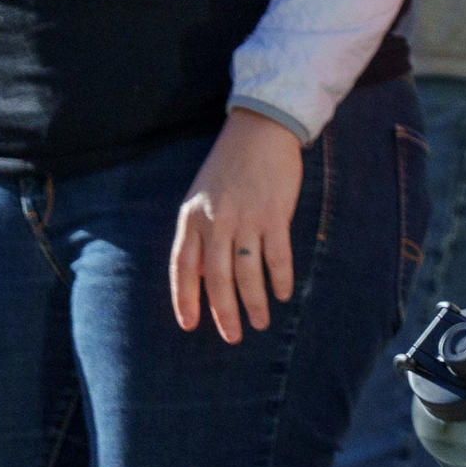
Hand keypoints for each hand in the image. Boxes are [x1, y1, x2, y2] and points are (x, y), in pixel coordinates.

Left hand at [170, 109, 306, 340]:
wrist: (260, 130)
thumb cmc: (229, 166)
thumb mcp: (201, 197)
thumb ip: (199, 234)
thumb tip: (205, 277)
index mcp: (191, 218)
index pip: (182, 267)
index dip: (185, 299)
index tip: (190, 325)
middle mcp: (216, 221)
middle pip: (218, 279)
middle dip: (225, 313)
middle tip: (234, 336)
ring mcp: (246, 218)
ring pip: (247, 273)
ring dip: (255, 302)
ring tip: (261, 322)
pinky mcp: (274, 214)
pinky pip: (277, 256)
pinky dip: (280, 278)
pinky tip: (283, 293)